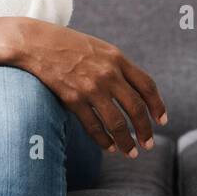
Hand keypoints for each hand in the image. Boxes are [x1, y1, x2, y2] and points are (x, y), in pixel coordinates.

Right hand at [7, 18, 166, 157]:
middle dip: (145, 130)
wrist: (35, 43)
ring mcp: (91, 87)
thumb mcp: (98, 48)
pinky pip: (94, 126)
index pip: (147, 86)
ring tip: (131, 152)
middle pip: (136, 108)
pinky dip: (104, 141)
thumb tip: (133, 91)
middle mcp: (108, 73)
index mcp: (117, 58)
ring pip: (117, 123)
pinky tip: (109, 147)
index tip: (161, 120)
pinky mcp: (73, 99)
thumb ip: (116, 66)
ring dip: (126, 141)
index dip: (157, 105)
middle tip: (148, 144)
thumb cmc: (67, 45)